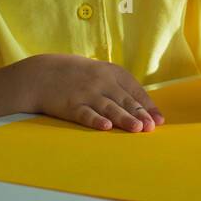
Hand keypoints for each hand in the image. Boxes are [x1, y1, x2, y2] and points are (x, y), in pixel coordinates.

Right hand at [20, 54, 163, 131]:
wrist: (41, 74)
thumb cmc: (76, 76)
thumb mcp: (100, 73)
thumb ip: (120, 87)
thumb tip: (142, 108)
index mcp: (112, 72)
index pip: (135, 90)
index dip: (147, 106)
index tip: (158, 120)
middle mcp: (101, 81)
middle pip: (124, 100)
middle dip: (140, 114)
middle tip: (151, 127)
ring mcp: (86, 93)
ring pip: (109, 107)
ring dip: (124, 118)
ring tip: (137, 128)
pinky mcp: (71, 105)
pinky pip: (86, 114)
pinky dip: (96, 120)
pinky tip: (105, 127)